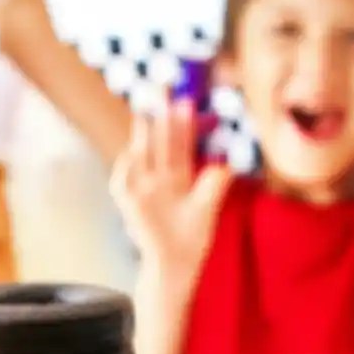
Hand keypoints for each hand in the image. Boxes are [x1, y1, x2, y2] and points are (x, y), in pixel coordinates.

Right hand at [110, 93, 231, 274]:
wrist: (178, 264)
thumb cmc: (192, 238)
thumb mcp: (208, 205)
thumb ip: (216, 182)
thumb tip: (230, 157)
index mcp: (178, 178)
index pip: (180, 144)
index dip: (183, 124)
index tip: (186, 100)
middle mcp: (159, 180)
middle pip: (160, 143)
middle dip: (161, 117)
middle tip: (163, 90)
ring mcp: (143, 191)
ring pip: (141, 157)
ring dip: (142, 136)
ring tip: (146, 114)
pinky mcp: (130, 206)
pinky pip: (122, 183)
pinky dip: (124, 169)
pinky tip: (131, 153)